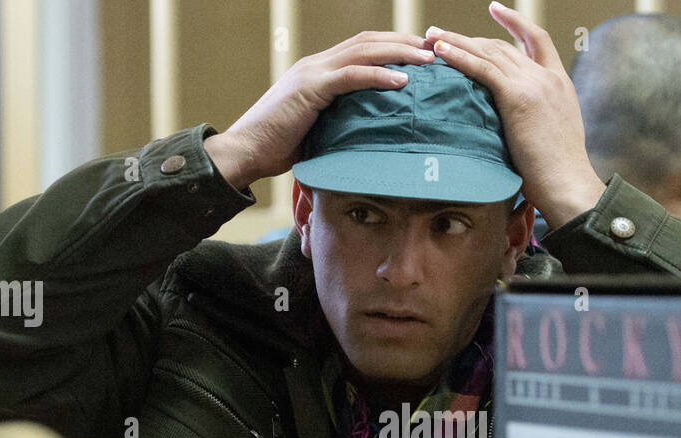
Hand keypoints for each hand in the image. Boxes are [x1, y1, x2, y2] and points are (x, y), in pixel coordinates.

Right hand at [205, 32, 435, 190]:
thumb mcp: (316, 132)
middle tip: (436, 48)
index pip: (363, 49)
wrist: (245, 152)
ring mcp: (313, 73)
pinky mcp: (310, 88)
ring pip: (364, 52)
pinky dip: (379, 75)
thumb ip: (339, 124)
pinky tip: (403, 80)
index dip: (393, 47)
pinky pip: (351, 76)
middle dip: (404, 42)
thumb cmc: (277, 149)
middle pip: (369, 42)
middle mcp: (317, 64)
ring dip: (399, 53)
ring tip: (428, 58)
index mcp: (319, 71)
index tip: (423, 54)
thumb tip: (367, 139)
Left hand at [425, 2, 605, 227]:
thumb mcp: (550, 136)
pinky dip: (459, 57)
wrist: (568, 184)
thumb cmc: (558, 174)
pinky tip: (440, 52)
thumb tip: (515, 129)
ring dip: (456, 42)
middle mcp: (547, 77)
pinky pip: (482, 69)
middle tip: (439, 34)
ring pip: (489, 52)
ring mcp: (534, 84)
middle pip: (503, 46)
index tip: (495, 9)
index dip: (515, 23)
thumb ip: (535, 121)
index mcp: (560, 83)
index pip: (537, 40)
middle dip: (469, 38)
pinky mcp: (518, 97)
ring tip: (430, 38)